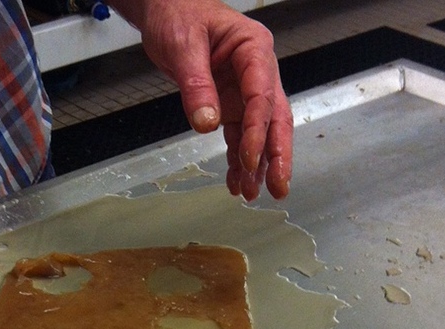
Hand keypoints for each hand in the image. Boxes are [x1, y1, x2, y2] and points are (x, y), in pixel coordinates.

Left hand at [111, 0, 292, 200]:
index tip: (251, 160)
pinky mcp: (230, 103)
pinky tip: (236, 182)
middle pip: (274, 118)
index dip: (258, 131)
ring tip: (250, 194)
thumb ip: (196, 84)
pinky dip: (237, 159)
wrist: (166, 10)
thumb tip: (206, 123)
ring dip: (256, 164)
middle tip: (278, 187)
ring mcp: (245, 90)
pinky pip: (237, 135)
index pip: (262, 96)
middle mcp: (257, 72)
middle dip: (277, 155)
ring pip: (259, 132)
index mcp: (254, 49)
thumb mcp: (183, 46)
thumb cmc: (179, 15)